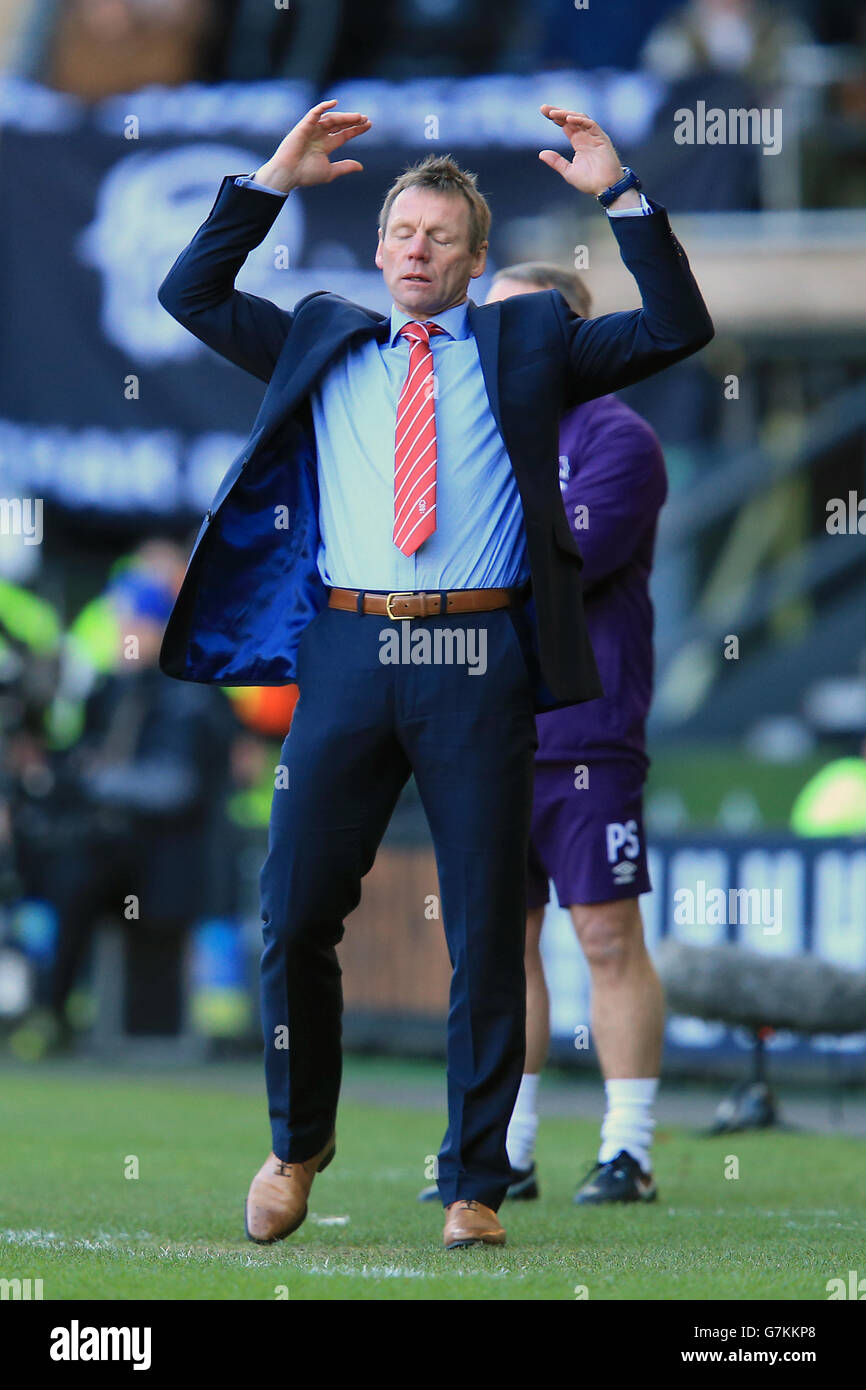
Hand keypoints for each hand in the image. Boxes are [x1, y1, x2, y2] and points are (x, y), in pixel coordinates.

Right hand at [254, 98, 371, 193]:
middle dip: (352, 121)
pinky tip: (334, 103)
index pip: (344, 134)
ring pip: (331, 118)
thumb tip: (361, 167)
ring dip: (343, 116)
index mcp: (326, 146)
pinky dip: (323, 106)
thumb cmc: (306, 175)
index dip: (356, 129)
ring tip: (357, 116)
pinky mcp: (304, 125)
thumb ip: (345, 167)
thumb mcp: (330, 171)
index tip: (368, 124)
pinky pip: (314, 113)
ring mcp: (312, 129)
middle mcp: (320, 135)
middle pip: (339, 124)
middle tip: (365, 118)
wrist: (288, 173)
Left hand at [538, 107, 633, 201]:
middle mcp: (586, 136)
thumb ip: (556, 161)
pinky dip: (580, 120)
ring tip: (553, 114)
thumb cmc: (590, 182)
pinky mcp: (602, 138)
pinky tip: (568, 119)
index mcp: (579, 142)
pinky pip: (590, 124)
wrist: (606, 188)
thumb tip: (541, 154)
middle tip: (544, 108)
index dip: (555, 118)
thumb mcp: (568, 171)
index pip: (565, 125)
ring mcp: (594, 136)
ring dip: (566, 115)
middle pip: (571, 118)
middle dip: (558, 112)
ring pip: (580, 119)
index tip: (543, 112)